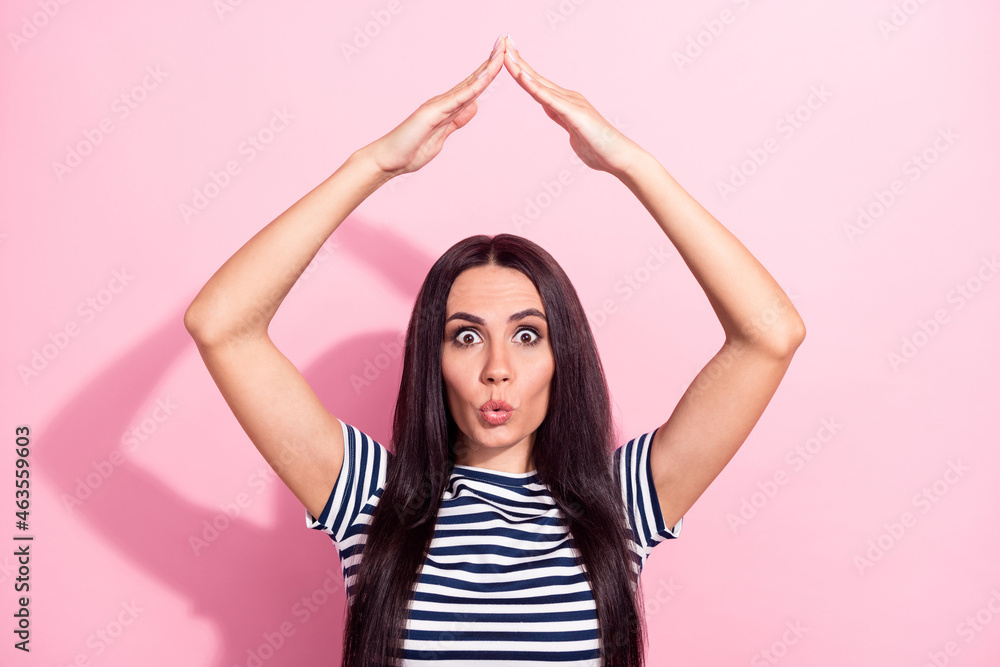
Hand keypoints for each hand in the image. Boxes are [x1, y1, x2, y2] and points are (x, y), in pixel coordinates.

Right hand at [363, 36, 506, 177]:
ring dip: (487, 68)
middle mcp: (444, 101)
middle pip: (474, 79)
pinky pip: (459, 98)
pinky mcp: (433, 113)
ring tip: (501, 49)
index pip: (474, 87)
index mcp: (448, 107)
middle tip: (505, 40)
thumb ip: (458, 120)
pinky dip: (474, 87)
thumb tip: (474, 106)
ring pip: (470, 84)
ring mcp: (439, 105)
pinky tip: (486, 76)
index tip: (503, 57)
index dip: (489, 72)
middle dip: (491, 61)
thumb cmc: (411, 150)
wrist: (389, 159)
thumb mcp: (443, 135)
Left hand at [501, 36, 645, 178]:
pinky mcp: (574, 114)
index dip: (521, 69)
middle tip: (503, 40)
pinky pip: (550, 100)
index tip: (507, 54)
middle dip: (518, 60)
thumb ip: (561, 117)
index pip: (537, 83)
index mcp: (564, 102)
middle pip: (535, 77)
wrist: (619, 156)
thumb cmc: (599, 146)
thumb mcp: (572, 130)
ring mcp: (571, 104)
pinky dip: (535, 88)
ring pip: (539, 85)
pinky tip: (523, 77)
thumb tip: (550, 109)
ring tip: (507, 53)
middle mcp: (567, 98)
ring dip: (521, 69)